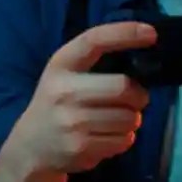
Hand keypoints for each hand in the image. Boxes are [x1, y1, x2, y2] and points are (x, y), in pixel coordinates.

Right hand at [9, 22, 155, 173]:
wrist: (30, 146)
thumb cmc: (56, 104)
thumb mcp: (63, 76)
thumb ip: (94, 65)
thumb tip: (142, 59)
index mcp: (60, 66)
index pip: (94, 41)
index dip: (124, 33)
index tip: (151, 33)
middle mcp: (64, 91)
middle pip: (123, 87)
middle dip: (139, 96)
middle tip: (135, 100)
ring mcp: (72, 122)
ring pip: (129, 118)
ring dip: (132, 120)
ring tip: (115, 121)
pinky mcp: (81, 147)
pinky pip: (124, 140)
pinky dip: (124, 139)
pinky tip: (106, 138)